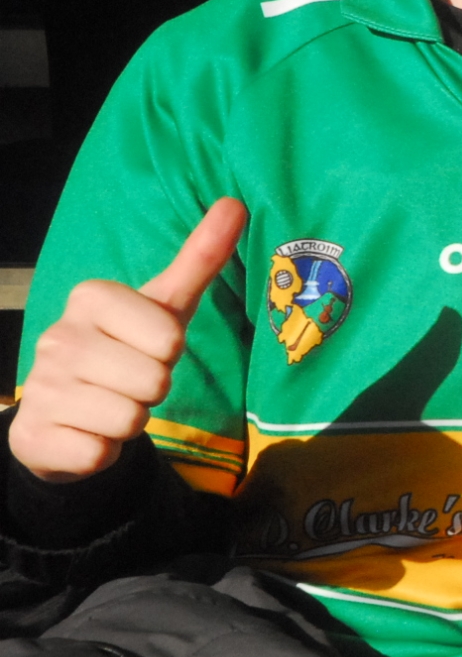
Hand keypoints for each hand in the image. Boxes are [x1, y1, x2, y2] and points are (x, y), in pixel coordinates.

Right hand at [9, 198, 246, 482]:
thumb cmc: (128, 348)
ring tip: (110, 405)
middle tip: (130, 381)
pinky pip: (99, 454)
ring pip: (129, 419)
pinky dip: (104, 452)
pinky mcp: (31, 437)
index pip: (169, 337)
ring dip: (131, 421)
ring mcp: (39, 387)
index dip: (168, 352)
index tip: (146, 348)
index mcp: (90, 298)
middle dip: (152, 389)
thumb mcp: (166, 304)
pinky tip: (87, 434)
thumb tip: (235, 203)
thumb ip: (201, 257)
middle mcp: (57, 337)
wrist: (66, 412)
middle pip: (153, 381)